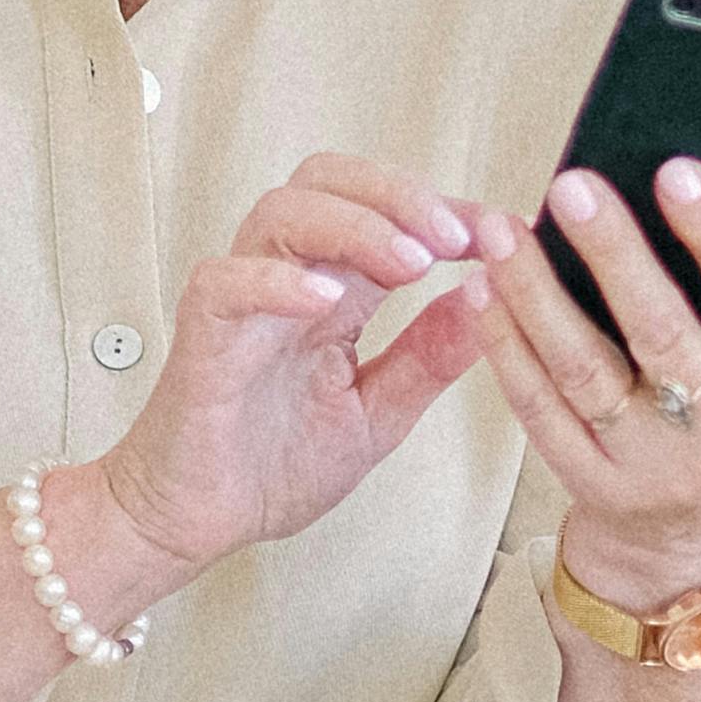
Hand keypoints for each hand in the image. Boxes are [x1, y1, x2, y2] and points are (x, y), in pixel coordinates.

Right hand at [91, 155, 505, 569]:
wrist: (198, 520)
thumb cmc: (272, 464)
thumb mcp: (377, 413)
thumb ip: (427, 357)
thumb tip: (488, 297)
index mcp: (334, 292)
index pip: (385, 212)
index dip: (444, 208)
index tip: (502, 230)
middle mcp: (286, 281)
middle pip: (329, 181)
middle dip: (398, 195)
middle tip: (457, 237)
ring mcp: (241, 301)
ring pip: (283, 213)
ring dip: (354, 226)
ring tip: (410, 263)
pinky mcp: (201, 335)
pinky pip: (226, 283)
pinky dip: (275, 282)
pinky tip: (324, 299)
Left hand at [476, 158, 700, 612]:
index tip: (677, 172)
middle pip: (662, 334)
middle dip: (614, 254)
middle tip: (572, 185)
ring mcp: (652, 467)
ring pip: (586, 373)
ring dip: (537, 296)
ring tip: (503, 231)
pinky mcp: (591, 485)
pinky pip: (541, 411)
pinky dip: (508, 350)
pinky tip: (485, 293)